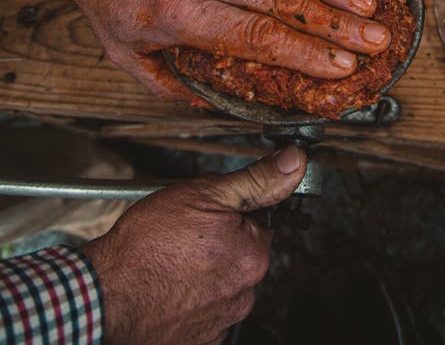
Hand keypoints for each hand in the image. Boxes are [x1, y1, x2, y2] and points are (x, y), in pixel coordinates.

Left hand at [56, 0, 389, 97]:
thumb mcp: (123, 53)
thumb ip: (170, 83)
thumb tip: (211, 103)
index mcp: (182, 13)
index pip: (257, 38)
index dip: (305, 54)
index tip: (340, 68)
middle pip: (283, 2)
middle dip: (335, 25)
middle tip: (375, 40)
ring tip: (368, 2)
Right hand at [84, 146, 306, 344]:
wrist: (105, 295)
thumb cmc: (148, 245)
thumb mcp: (205, 194)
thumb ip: (256, 179)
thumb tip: (295, 161)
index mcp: (253, 255)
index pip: (256, 223)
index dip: (228, 213)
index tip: (204, 214)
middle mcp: (244, 293)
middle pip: (240, 255)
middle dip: (217, 243)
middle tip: (183, 237)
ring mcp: (221, 322)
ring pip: (221, 283)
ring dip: (204, 272)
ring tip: (170, 262)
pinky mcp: (199, 342)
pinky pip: (203, 312)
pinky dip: (189, 300)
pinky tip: (167, 287)